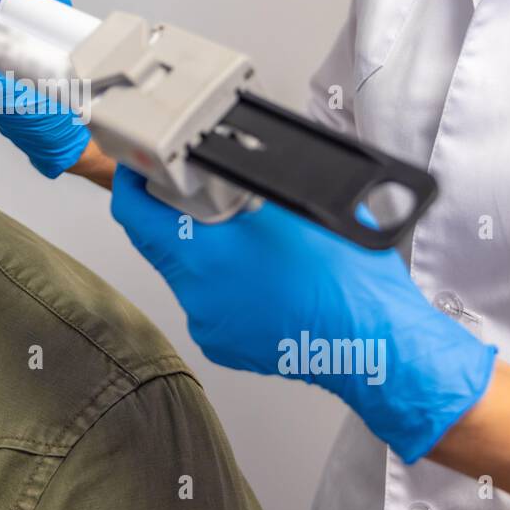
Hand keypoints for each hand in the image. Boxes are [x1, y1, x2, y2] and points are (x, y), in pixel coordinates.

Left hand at [110, 166, 497, 462]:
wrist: (376, 345)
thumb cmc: (347, 282)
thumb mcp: (298, 206)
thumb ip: (251, 183)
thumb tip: (226, 164)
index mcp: (204, 256)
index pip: (135, 213)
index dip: (133, 182)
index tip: (140, 166)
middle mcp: (196, 294)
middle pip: (160, 243)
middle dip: (176, 213)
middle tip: (203, 191)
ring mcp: (209, 324)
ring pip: (187, 273)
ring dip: (204, 250)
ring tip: (246, 237)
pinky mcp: (226, 344)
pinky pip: (209, 302)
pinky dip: (224, 283)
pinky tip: (260, 275)